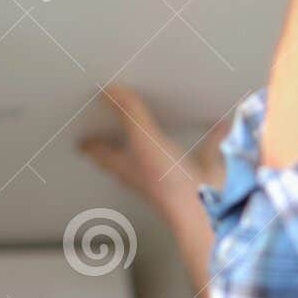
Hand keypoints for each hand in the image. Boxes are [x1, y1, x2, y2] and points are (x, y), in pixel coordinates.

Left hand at [79, 85, 223, 209]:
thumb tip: (110, 90)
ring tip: (154, 117)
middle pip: (125, 155)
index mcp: (124, 166)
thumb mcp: (143, 139)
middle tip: (111, 121)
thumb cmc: (166, 180)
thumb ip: (129, 113)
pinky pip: (198, 150)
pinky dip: (206, 136)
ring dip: (155, 138)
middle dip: (118, 141)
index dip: (89, 143)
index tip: (81, 135)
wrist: (204, 206)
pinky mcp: (195, 173)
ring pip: (158, 153)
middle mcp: (144, 172)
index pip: (99, 153)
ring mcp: (169, 174)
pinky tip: (216, 121)